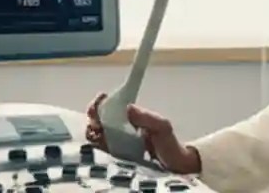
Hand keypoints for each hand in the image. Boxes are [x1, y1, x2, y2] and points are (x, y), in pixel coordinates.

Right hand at [85, 93, 201, 174]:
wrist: (174, 166)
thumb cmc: (169, 143)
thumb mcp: (162, 126)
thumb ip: (146, 117)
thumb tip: (127, 108)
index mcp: (129, 116)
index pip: (108, 105)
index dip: (100, 103)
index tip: (99, 104)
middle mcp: (119, 127)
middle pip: (97, 118)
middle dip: (93, 118)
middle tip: (97, 123)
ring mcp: (116, 142)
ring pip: (95, 134)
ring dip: (93, 133)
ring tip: (100, 135)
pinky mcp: (115, 157)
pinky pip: (99, 151)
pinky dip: (96, 147)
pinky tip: (102, 147)